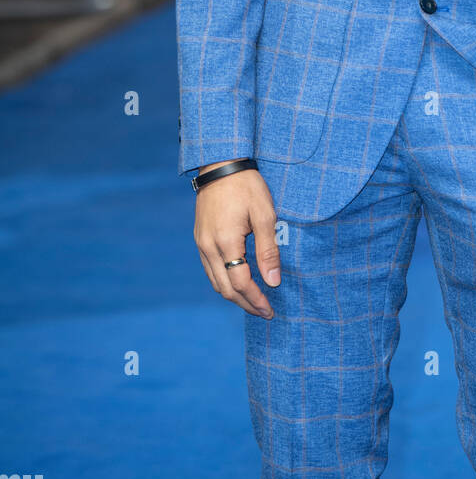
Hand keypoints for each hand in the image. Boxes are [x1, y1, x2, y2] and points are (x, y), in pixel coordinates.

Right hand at [193, 160, 280, 318]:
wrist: (220, 165)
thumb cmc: (246, 186)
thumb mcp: (265, 215)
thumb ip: (268, 251)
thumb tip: (273, 282)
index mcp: (226, 242)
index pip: (241, 283)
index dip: (256, 300)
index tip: (270, 310)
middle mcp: (208, 247)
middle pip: (225, 288)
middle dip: (245, 304)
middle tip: (264, 312)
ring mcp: (201, 244)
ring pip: (215, 281)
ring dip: (234, 296)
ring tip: (253, 302)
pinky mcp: (200, 238)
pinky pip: (210, 269)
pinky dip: (224, 282)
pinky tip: (237, 283)